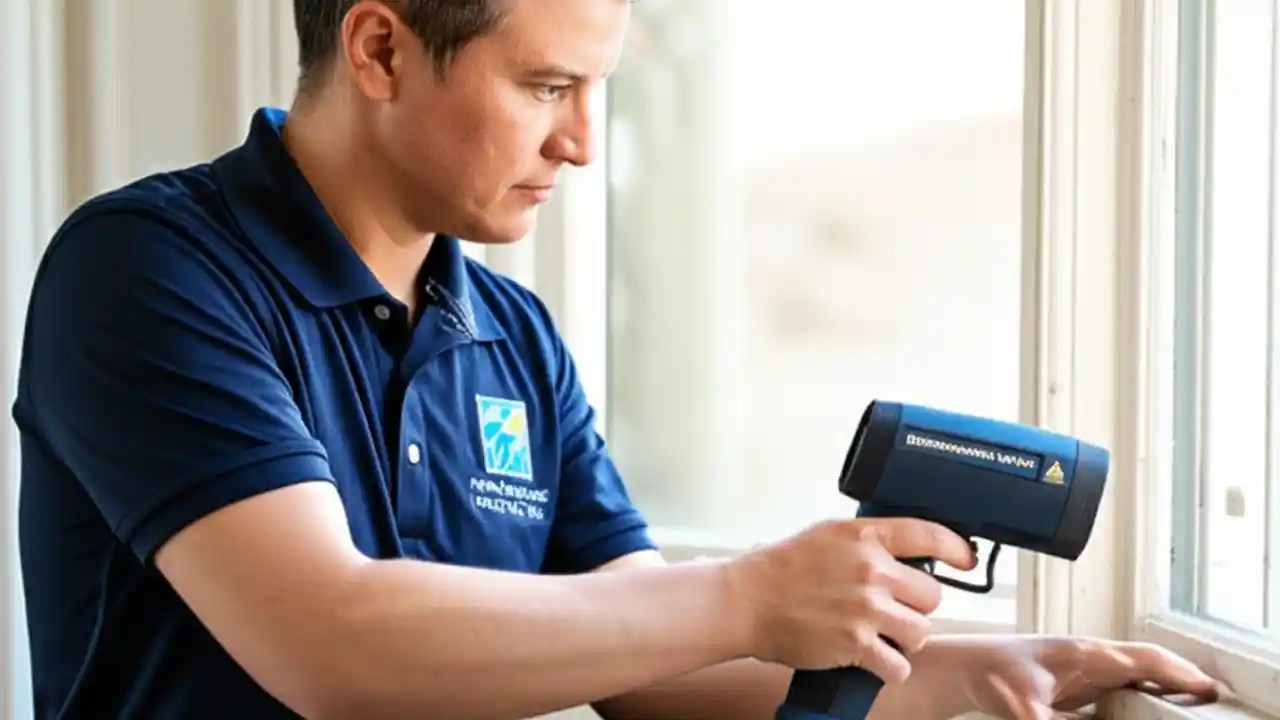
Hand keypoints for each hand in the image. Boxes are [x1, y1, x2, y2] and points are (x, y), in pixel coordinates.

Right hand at [727, 518, 975, 684]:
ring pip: (921, 632)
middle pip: (932, 595)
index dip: (956, 549)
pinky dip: (891, 668)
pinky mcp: (856, 644)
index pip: (929, 535)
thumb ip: (866, 542)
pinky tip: (875, 661)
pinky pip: (900, 665)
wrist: (745, 601)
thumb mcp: (826, 535)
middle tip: (893, 610)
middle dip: (917, 607)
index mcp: (864, 536)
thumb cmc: (779, 568)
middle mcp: (871, 569)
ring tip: (881, 636)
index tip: (967, 561)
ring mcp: (866, 608)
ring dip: (906, 639)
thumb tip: (902, 552)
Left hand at [919, 635, 1218, 719]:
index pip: (1145, 658)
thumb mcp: (1024, 708)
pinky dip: (1139, 702)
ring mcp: (1086, 671)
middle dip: (1181, 682)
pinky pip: (1120, 692)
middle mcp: (1092, 658)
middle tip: (1211, 702)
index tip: (1208, 688)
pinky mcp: (1079, 687)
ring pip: (1137, 679)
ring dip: (1162, 692)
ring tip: (1190, 709)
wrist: (966, 668)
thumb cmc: (991, 673)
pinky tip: (1147, 716)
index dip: (1180, 673)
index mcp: (1086, 654)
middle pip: (1149, 667)